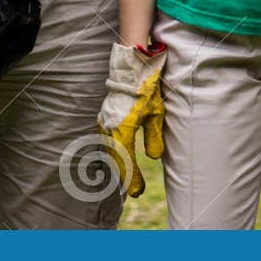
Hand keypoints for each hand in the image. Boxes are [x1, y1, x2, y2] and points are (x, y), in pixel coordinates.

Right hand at [97, 42, 165, 197]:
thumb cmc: (145, 89)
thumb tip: (154, 157)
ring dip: (119, 167)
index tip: (138, 192)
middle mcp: (110, 130)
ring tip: (129, 180)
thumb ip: (154, 137)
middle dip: (126, 177)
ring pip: (110, 153)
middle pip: (116, 161)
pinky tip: (120, 160)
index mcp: (122, 130)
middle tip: (135, 191)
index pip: (126, 162)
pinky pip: (108, 143)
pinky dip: (114, 155)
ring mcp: (104, 124)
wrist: (131, 69)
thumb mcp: (155, 113)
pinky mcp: (104, 119)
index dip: (132, 179)